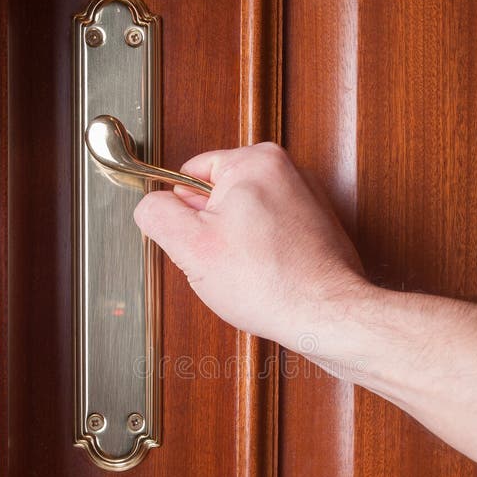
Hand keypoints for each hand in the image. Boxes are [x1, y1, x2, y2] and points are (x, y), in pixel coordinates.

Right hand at [133, 143, 365, 352]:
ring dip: (237, 245)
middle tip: (223, 261)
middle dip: (212, 230)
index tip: (196, 240)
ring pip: (245, 218)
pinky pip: (271, 234)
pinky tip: (266, 276)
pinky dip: (263, 254)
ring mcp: (306, 197)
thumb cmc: (270, 284)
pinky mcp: (317, 225)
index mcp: (254, 160)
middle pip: (219, 196)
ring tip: (248, 272)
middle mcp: (286, 170)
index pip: (191, 172)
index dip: (183, 211)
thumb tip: (151, 206)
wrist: (325, 316)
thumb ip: (157, 215)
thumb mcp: (190, 247)